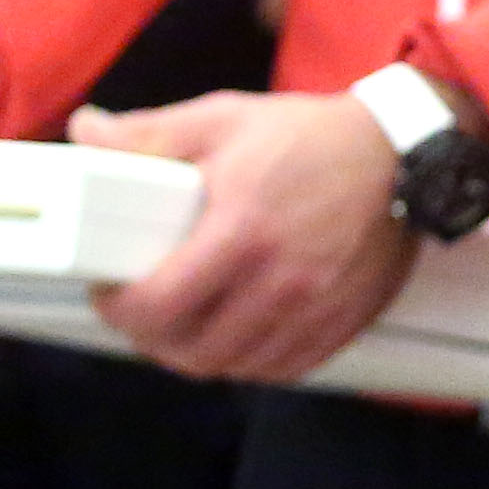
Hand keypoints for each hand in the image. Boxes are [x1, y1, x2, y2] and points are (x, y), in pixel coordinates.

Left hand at [73, 91, 417, 382]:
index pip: (160, 304)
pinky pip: (281, 370)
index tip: (111, 292)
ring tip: (188, 323)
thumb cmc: (309, 136)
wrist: (404, 152)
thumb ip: (150, 133)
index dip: (120, 310)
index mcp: (242, 226)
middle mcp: (281, 277)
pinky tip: (239, 332)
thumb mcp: (225, 119)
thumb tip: (84, 130)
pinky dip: (250, 361)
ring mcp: (315, 306)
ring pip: (234, 366)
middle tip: (145, 312)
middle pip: (192, 350)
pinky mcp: (342, 322)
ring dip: (200, 353)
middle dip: (153, 339)